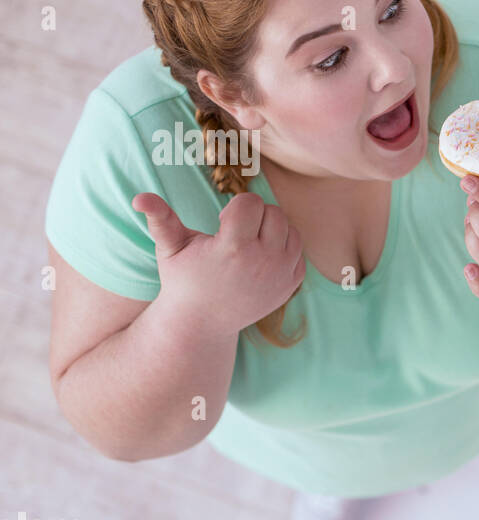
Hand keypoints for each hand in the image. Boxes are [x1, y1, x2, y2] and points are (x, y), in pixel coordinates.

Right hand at [133, 190, 305, 333]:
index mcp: (233, 248)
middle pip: (274, 212)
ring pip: (290, 229)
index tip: (223, 221)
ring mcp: (281, 274)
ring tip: (248, 243)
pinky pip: (299, 250)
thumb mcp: (170, 250)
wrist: (203, 323)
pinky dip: (284, 249)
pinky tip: (261, 258)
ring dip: (271, 230)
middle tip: (235, 233)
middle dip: (254, 215)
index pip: (251, 202)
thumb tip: (139, 196)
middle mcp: (263, 261)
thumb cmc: (183, 280)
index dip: (236, 206)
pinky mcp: (291, 285)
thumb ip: (160, 219)